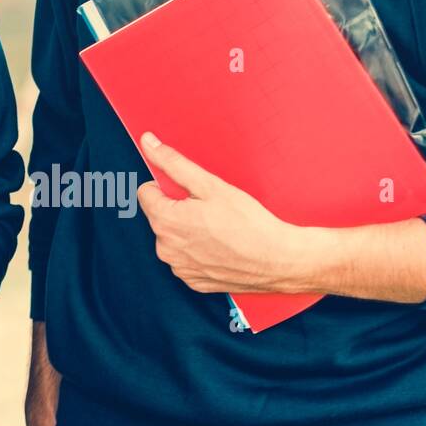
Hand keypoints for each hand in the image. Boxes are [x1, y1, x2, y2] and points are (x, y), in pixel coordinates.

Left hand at [136, 131, 306, 294]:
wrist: (279, 261)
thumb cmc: (249, 223)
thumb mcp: (210, 185)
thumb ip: (173, 163)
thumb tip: (148, 143)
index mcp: (165, 221)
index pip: (146, 193)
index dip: (168, 187)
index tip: (190, 192)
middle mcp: (165, 248)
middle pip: (160, 216)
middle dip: (179, 209)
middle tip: (210, 210)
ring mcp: (179, 268)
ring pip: (173, 238)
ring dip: (188, 231)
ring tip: (218, 229)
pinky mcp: (193, 281)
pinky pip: (186, 259)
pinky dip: (199, 251)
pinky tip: (220, 248)